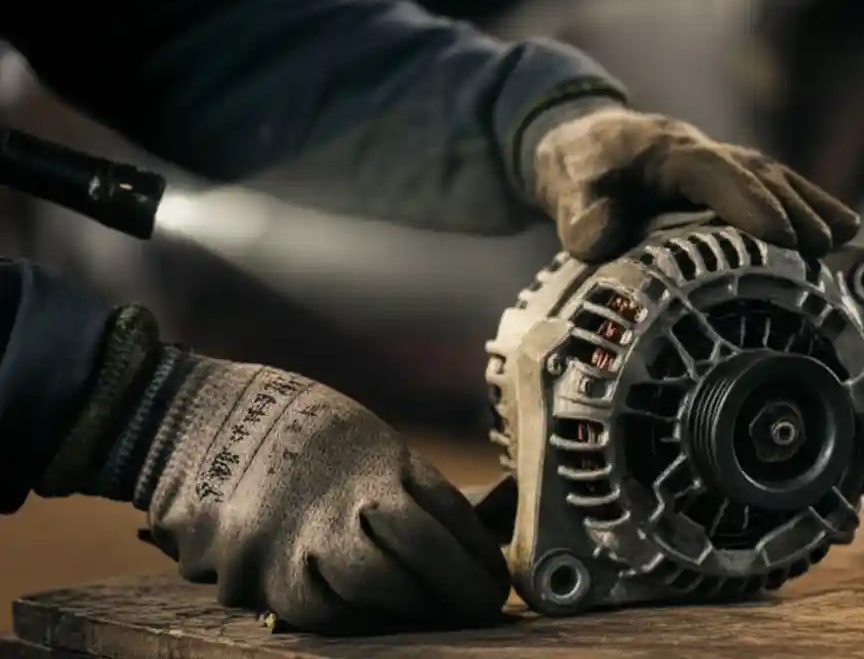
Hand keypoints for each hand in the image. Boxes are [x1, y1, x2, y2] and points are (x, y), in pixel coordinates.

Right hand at [141, 358, 509, 633]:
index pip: (447, 515)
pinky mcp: (256, 577)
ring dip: (411, 610)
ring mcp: (296, 541)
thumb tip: (464, 538)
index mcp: (375, 457)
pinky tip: (377, 616)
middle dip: (457, 592)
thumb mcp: (363, 435)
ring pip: (374, 594)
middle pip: (419, 558)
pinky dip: (357, 619)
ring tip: (432, 614)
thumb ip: (406, 484)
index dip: (478, 557)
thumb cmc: (291, 428)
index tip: (496, 581)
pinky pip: (322, 613)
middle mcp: (341, 499)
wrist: (190, 422)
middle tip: (480, 609)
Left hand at [532, 107, 859, 261]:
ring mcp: (721, 162)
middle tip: (821, 251)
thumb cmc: (577, 166)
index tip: (780, 235)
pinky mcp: (731, 177)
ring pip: (775, 179)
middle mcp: (703, 151)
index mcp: (666, 152)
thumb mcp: (564, 187)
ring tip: (845, 241)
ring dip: (811, 207)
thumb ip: (577, 213)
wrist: (580, 142)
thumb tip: (597, 241)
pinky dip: (810, 205)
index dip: (749, 202)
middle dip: (792, 210)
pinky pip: (776, 187)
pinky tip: (846, 230)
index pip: (714, 173)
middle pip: (757, 175)